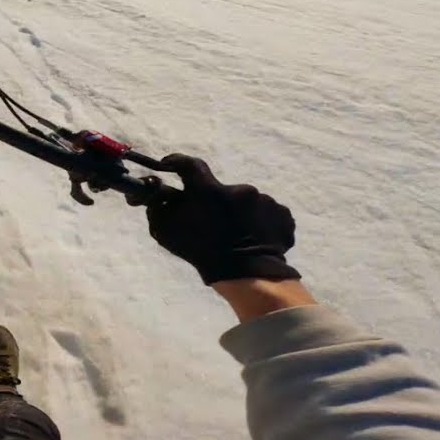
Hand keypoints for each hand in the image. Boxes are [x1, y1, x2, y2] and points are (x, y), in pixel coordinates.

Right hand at [144, 154, 299, 284]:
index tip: (169, 166)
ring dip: (241, 215)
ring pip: (246, 204)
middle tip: (215, 224)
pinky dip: (261, 224)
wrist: (249, 277)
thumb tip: (157, 196)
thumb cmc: (204, 254)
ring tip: (239, 237)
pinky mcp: (282, 214)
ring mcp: (264, 200)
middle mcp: (237, 189)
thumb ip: (158, 210)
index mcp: (209, 190)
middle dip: (217, 204)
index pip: (188, 164)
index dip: (176, 162)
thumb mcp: (167, 234)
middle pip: (221, 191)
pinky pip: (267, 215)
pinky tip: (257, 240)